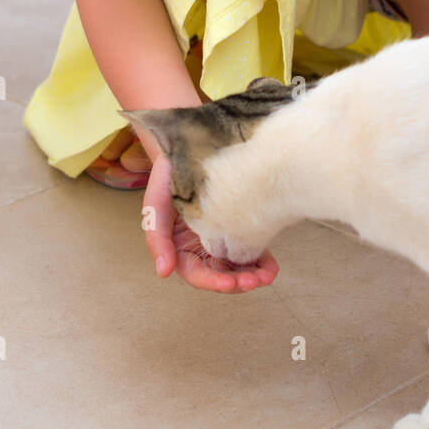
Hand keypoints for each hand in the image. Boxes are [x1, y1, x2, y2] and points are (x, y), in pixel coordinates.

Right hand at [141, 142, 278, 293]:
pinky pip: (249, 248)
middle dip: (237, 281)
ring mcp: (220, 235)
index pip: (196, 272)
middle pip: (219, 273)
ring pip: (236, 265)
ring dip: (252, 274)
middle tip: (256, 280)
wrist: (190, 145)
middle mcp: (200, 245)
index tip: (231, 283)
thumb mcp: (157, 204)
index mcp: (179, 246)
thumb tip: (164, 272)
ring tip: (267, 276)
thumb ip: (157, 238)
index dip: (213, 281)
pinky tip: (271, 265)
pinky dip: (260, 260)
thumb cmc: (169, 174)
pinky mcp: (237, 224)